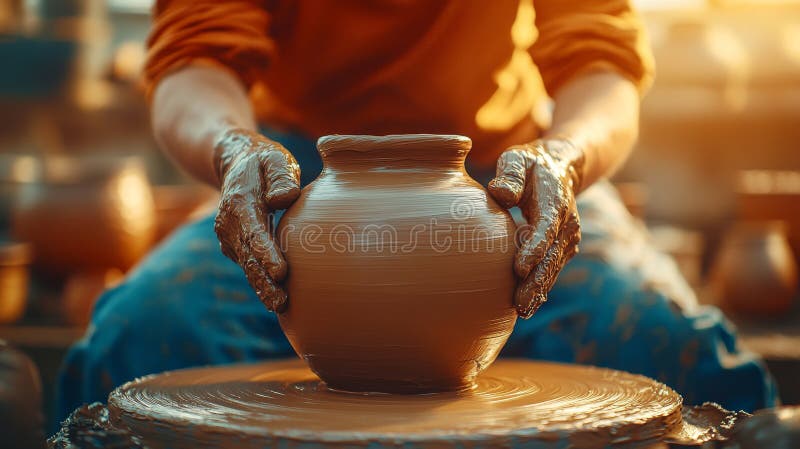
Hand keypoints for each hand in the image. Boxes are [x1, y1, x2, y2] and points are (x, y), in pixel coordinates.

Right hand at [213, 129, 300, 312]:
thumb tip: (284, 198)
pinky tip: (274, 298)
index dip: (267, 253)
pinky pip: (248, 265)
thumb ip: (281, 176)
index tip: (281, 271)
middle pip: (249, 257)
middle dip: (264, 281)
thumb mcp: (275, 158)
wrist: (235, 163)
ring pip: (247, 266)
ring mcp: (229, 237)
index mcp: (240, 202)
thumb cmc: (263, 161)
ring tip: (280, 306)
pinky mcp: (235, 245)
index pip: (254, 232)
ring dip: (262, 287)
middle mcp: (229, 223)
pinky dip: (260, 281)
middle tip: (282, 302)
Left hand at [488, 139, 584, 317]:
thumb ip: (510, 174)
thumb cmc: (529, 164)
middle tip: (519, 305)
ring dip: (539, 291)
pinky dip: (541, 288)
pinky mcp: (562, 248)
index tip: (520, 268)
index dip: (534, 249)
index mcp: (555, 202)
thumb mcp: (517, 159)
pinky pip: (552, 270)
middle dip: (536, 283)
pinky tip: (528, 306)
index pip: (545, 229)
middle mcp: (567, 224)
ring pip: (552, 269)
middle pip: (551, 257)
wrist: (559, 167)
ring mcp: (567, 239)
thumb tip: (500, 193)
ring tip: (522, 311)